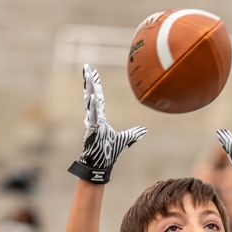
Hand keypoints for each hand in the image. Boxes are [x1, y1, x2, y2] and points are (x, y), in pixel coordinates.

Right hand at [71, 64, 146, 182]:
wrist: (100, 164)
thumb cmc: (108, 152)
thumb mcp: (125, 140)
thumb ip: (133, 134)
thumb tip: (144, 130)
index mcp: (100, 117)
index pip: (98, 97)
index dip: (97, 85)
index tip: (94, 73)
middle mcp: (94, 117)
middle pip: (91, 94)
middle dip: (89, 81)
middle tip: (87, 67)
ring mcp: (91, 122)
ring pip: (90, 102)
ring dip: (90, 89)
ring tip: (89, 77)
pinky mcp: (91, 129)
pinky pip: (92, 116)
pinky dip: (93, 107)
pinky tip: (93, 97)